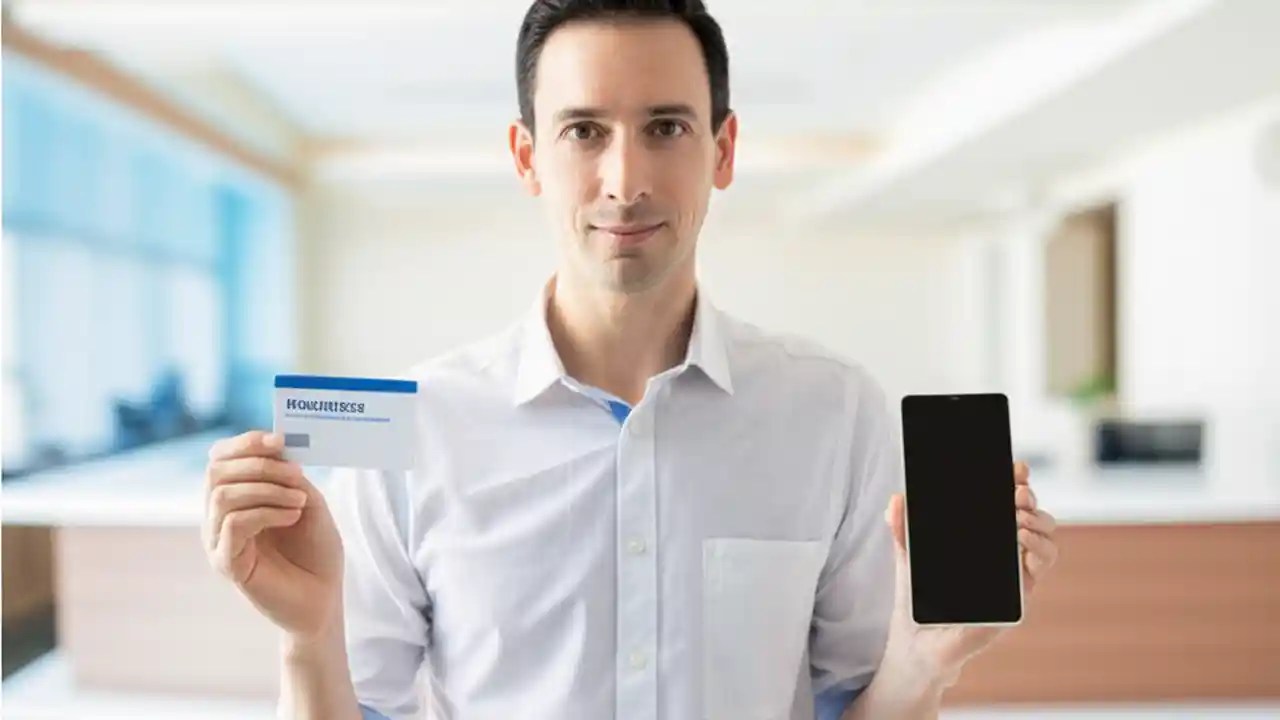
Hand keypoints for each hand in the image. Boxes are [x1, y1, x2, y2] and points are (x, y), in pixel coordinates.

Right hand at [202, 430, 344, 640]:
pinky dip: (266, 512)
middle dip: (259, 465)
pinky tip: (292, 516)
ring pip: (223, 495)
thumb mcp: (307, 502)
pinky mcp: (226, 563)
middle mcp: (218, 518)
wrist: (324, 599)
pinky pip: (234, 523)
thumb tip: (277, 447)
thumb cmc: (316, 552)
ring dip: (267, 489)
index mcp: (235, 499)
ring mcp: (218, 542)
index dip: (244, 443)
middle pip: (216, 472)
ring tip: (299, 500)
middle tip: (297, 474)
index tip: (279, 439)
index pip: (219, 459)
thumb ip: (288, 477)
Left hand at [881, 461, 1058, 685]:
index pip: (1007, 503)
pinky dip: (1039, 550)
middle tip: (1015, 492)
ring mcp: (1013, 573)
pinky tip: (1023, 541)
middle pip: (1032, 514)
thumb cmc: (918, 599)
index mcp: (982, 538)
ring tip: (1018, 517)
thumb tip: (895, 499)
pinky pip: (1040, 567)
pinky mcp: (1018, 596)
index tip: (1015, 466)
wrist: (918, 644)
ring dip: (1038, 520)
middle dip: (1029, 497)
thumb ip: (901, 528)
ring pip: (1046, 538)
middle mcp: (1003, 552)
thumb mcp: (907, 556)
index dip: (1016, 482)